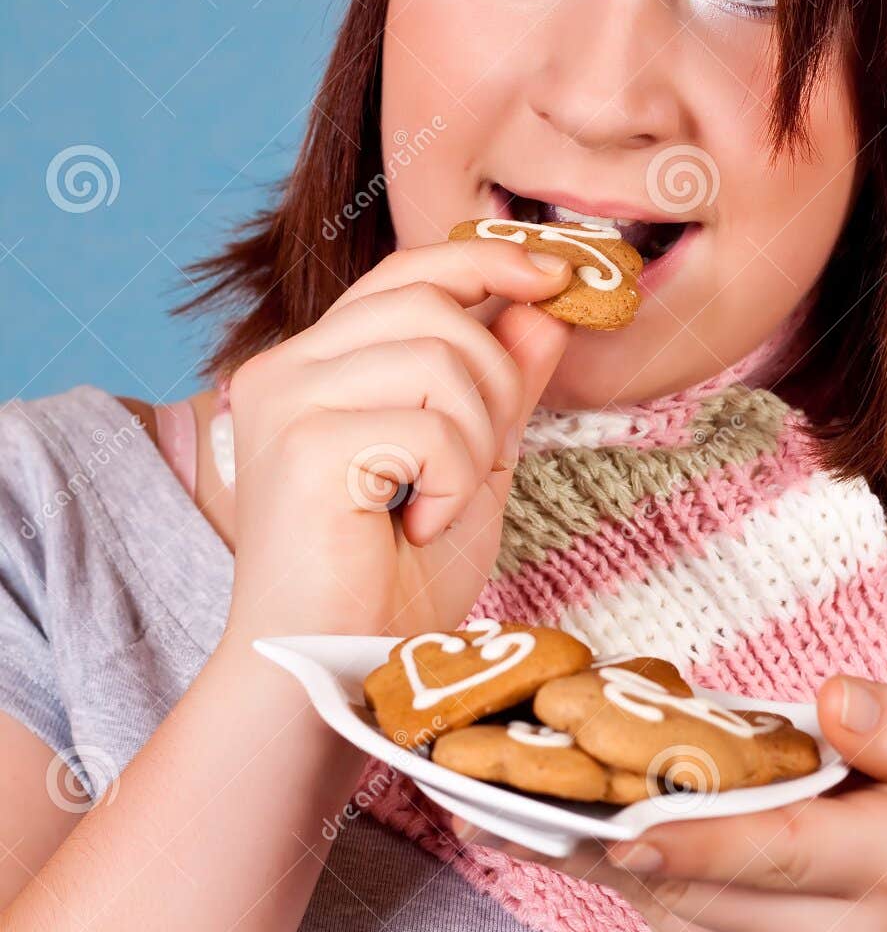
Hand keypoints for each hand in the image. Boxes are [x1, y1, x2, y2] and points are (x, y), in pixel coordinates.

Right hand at [221, 238, 571, 645]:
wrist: (335, 672)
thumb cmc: (388, 585)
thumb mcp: (470, 468)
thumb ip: (500, 388)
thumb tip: (544, 308)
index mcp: (315, 364)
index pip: (404, 272)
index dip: (484, 259)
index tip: (554, 274)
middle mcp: (287, 367)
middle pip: (432, 303)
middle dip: (494, 380)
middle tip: (480, 463)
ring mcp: (288, 400)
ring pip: (441, 358)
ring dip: (476, 440)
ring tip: (439, 504)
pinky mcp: (304, 444)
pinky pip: (432, 426)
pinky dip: (454, 483)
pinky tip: (416, 527)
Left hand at [451, 675, 886, 931]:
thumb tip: (831, 698)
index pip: (778, 849)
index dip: (693, 840)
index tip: (621, 826)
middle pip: (707, 882)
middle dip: (623, 835)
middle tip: (546, 784)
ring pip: (675, 910)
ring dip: (612, 856)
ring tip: (545, 802)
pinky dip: (636, 885)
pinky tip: (596, 841)